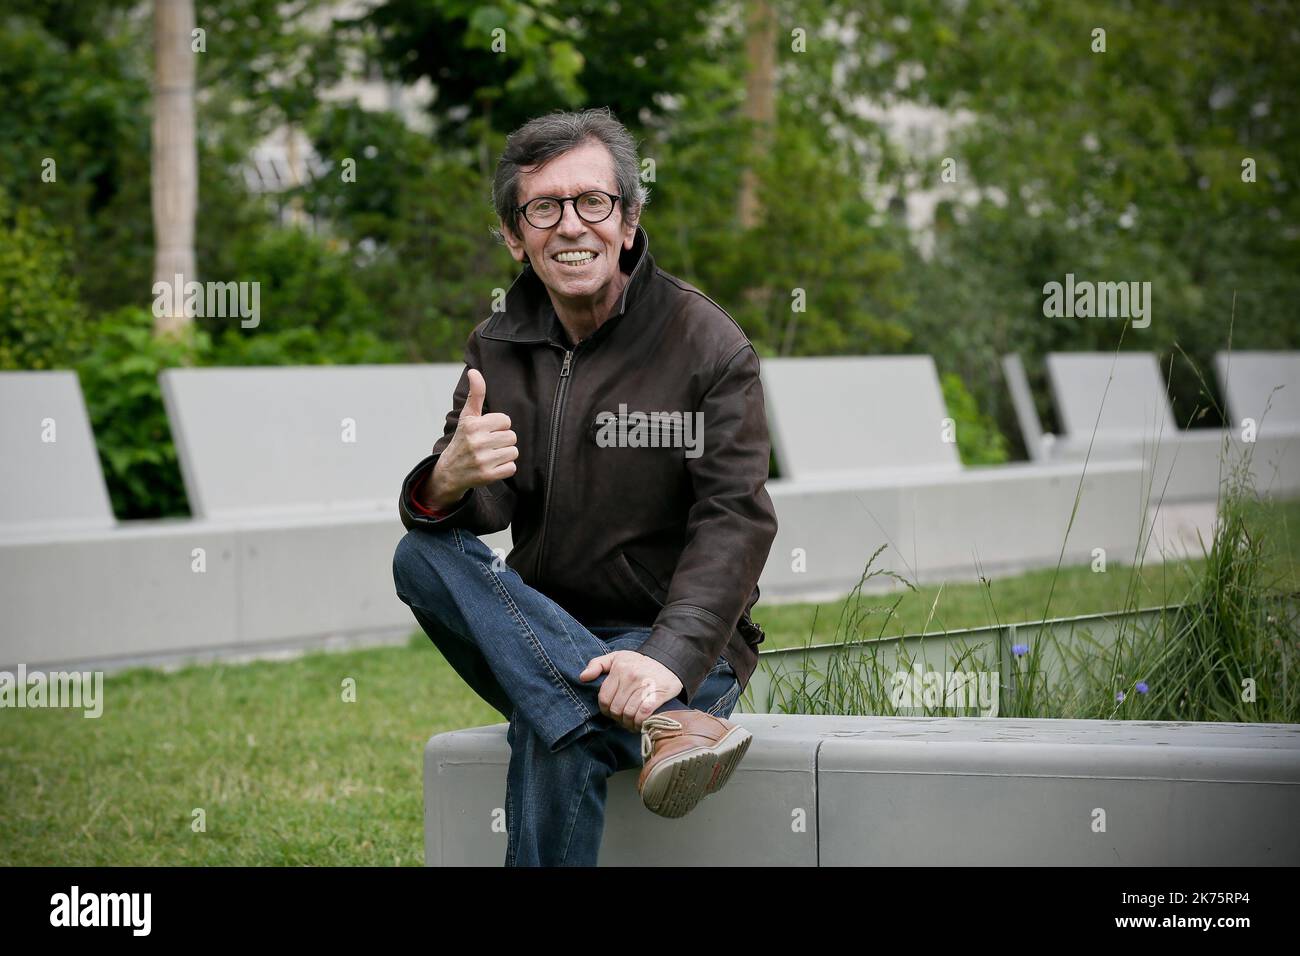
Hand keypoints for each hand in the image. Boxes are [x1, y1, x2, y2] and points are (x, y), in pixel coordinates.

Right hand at [425, 368, 517, 506]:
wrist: (450, 472)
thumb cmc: (463, 439)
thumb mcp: (467, 417)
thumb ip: (475, 394)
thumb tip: (474, 371)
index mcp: (472, 425)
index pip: (505, 421)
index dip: (499, 426)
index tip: (487, 431)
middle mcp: (476, 442)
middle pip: (512, 436)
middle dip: (503, 440)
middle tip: (489, 445)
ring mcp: (482, 460)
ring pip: (513, 452)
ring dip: (505, 454)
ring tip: (490, 455)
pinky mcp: (488, 476)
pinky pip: (512, 468)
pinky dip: (504, 468)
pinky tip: (492, 467)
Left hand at [580, 650, 684, 730]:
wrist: (669, 661)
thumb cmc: (639, 663)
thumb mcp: (617, 657)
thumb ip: (597, 664)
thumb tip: (583, 677)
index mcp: (619, 668)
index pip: (604, 698)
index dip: (606, 710)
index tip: (612, 712)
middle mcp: (631, 676)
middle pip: (616, 709)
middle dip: (618, 718)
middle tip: (623, 719)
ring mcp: (645, 685)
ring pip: (629, 713)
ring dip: (629, 723)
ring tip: (631, 723)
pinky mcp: (659, 694)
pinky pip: (643, 715)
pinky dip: (640, 723)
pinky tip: (640, 723)